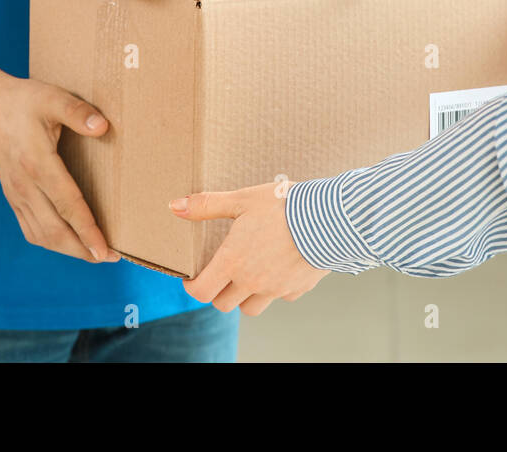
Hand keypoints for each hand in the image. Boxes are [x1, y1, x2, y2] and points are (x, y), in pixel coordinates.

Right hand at [0, 76, 120, 263]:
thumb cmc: (24, 101)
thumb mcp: (53, 98)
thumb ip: (78, 112)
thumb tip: (103, 128)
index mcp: (37, 164)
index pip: (67, 205)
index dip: (87, 231)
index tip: (105, 251)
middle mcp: (25, 185)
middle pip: (54, 230)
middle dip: (82, 249)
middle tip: (110, 257)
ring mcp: (16, 194)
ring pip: (41, 235)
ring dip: (68, 249)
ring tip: (93, 253)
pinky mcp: (13, 196)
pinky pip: (30, 229)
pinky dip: (50, 241)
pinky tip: (67, 242)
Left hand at [169, 181, 329, 314]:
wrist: (331, 218)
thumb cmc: (284, 206)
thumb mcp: (243, 199)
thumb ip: (208, 205)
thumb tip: (175, 206)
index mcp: (233, 261)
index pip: (201, 291)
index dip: (192, 286)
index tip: (193, 276)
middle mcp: (252, 281)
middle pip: (223, 304)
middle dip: (218, 291)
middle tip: (222, 272)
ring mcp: (275, 289)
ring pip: (251, 307)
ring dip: (245, 296)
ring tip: (249, 274)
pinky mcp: (297, 289)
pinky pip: (279, 297)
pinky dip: (275, 288)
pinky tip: (278, 267)